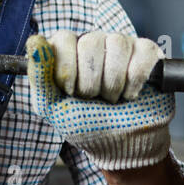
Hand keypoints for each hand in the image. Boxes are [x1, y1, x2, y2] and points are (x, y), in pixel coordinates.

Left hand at [24, 30, 173, 170]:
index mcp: (68, 50)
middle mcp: (94, 42)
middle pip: (91, 42)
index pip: (64, 39)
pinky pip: (142, 55)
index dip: (66, 69)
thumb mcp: (52, 106)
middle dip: (90, 82)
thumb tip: (35, 41)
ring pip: (117, 44)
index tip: (70, 92)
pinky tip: (131, 94)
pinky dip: (135, 82)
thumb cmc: (85, 123)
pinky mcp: (148, 54)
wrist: (120, 145)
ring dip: (113, 83)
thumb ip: (39, 75)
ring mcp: (122, 45)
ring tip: (112, 98)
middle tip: (93, 99)